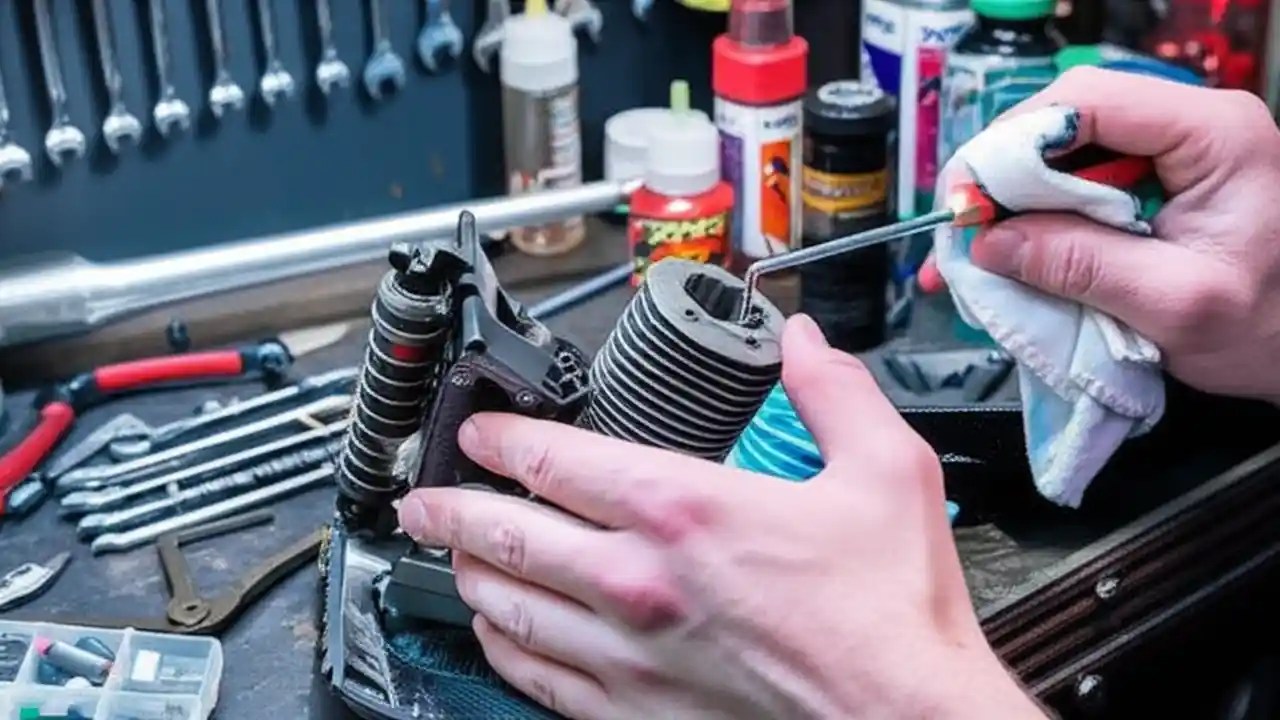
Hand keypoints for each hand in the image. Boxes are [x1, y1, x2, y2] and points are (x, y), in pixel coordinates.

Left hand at [398, 315, 1044, 718]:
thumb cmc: (891, 617)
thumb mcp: (886, 473)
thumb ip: (834, 393)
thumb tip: (803, 342)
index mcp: (684, 512)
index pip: (554, 461)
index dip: (499, 436)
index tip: (477, 429)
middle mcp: (637, 584)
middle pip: (505, 534)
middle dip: (449, 504)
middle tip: (419, 493)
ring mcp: (627, 655)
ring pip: (507, 606)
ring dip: (467, 570)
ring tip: (450, 550)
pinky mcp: (633, 714)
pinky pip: (535, 678)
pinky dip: (502, 646)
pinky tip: (498, 633)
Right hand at [924, 67, 1279, 403]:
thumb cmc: (1275, 329)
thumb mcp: (1176, 304)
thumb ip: (1083, 267)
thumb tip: (995, 244)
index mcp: (1214, 133)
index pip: (1088, 100)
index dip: (1013, 143)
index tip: (970, 197)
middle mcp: (1191, 127)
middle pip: (1066, 120)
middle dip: (1004, 174)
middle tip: (963, 227)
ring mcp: (1170, 152)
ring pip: (1063, 152)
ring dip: (1016, 200)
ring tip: (979, 247)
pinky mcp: (1152, 182)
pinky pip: (1077, 183)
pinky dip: (1039, 217)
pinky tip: (1014, 251)